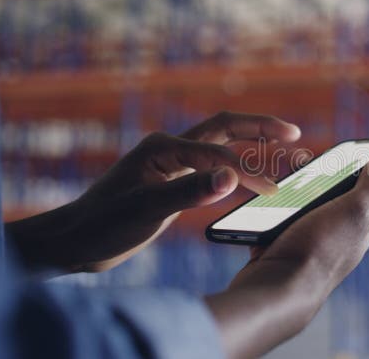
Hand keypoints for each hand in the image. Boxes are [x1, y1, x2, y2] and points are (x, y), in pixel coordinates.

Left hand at [6, 111, 300, 273]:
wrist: (75, 241)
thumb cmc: (103, 225)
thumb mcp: (146, 209)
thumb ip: (189, 192)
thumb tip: (230, 178)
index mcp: (162, 147)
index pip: (217, 154)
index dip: (247, 173)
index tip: (272, 193)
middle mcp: (169, 147)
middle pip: (224, 127)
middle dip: (260, 127)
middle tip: (294, 134)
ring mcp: (171, 161)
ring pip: (220, 142)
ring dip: (251, 141)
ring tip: (282, 143)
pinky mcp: (172, 178)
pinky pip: (212, 162)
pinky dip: (236, 162)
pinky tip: (249, 171)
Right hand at [205, 151, 368, 358]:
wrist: (274, 292)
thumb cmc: (318, 250)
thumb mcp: (354, 211)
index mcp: (356, 228)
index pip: (358, 189)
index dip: (350, 167)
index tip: (337, 149)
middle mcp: (333, 239)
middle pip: (324, 196)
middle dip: (312, 177)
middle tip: (300, 162)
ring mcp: (304, 247)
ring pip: (295, 209)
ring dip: (286, 193)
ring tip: (278, 180)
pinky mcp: (276, 252)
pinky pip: (271, 224)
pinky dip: (266, 214)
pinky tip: (261, 206)